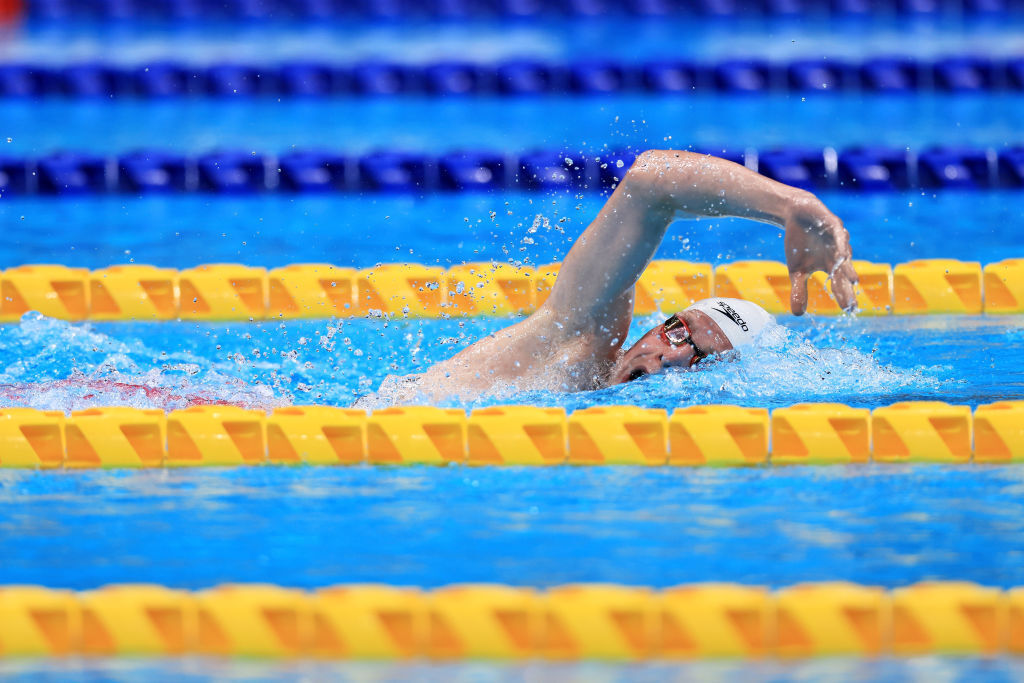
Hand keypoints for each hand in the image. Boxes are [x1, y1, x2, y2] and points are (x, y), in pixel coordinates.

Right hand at [783, 197, 857, 314]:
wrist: (796, 215)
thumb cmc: (799, 244)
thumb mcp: (796, 271)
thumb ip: (800, 290)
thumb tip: (798, 314)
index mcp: (832, 267)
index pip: (840, 284)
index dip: (844, 296)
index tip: (848, 311)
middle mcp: (839, 254)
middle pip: (845, 273)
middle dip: (848, 287)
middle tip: (851, 303)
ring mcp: (838, 239)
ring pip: (844, 254)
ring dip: (848, 268)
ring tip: (853, 281)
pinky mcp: (834, 224)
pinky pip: (838, 235)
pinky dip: (840, 244)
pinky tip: (842, 255)